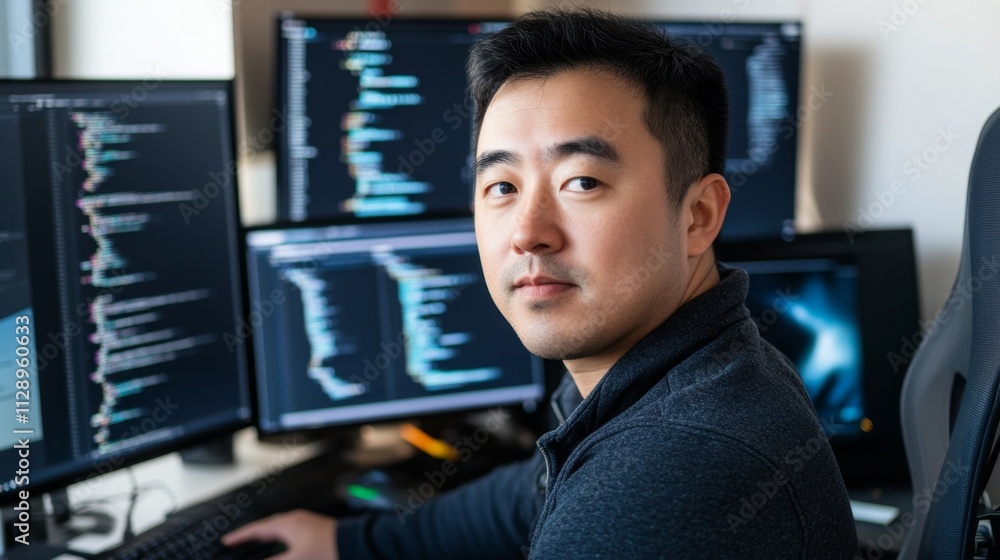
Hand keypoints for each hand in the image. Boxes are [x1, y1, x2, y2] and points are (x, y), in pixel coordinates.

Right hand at [222, 509, 338, 559]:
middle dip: (253, 535)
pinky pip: (292, 533)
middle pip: (268, 526)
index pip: (257, 529)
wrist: (358, 545)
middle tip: (239, 543)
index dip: (241, 536)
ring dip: (268, 537)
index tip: (226, 542)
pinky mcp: (317, 530)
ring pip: (281, 529)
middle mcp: (296, 520)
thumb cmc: (329, 550)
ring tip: (258, 546)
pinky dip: (281, 540)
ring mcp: (308, 523)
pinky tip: (284, 548)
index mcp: (288, 524)